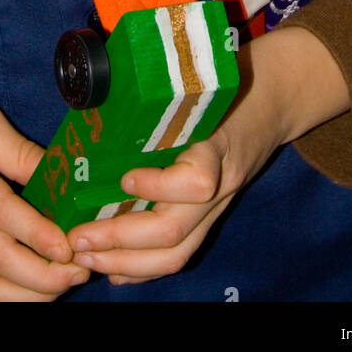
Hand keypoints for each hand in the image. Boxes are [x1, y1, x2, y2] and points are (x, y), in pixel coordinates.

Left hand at [66, 24, 348, 284]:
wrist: (273, 99)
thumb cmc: (227, 84)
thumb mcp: (200, 82)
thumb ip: (162, 94)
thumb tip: (101, 97)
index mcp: (215, 145)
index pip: (197, 182)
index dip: (158, 187)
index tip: (124, 177)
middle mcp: (220, 183)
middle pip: (175, 230)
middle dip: (120, 239)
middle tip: (78, 238)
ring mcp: (218, 204)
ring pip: (177, 252)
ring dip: (126, 262)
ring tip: (86, 256)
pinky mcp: (211, 216)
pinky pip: (180, 252)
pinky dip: (143, 267)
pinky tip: (112, 269)